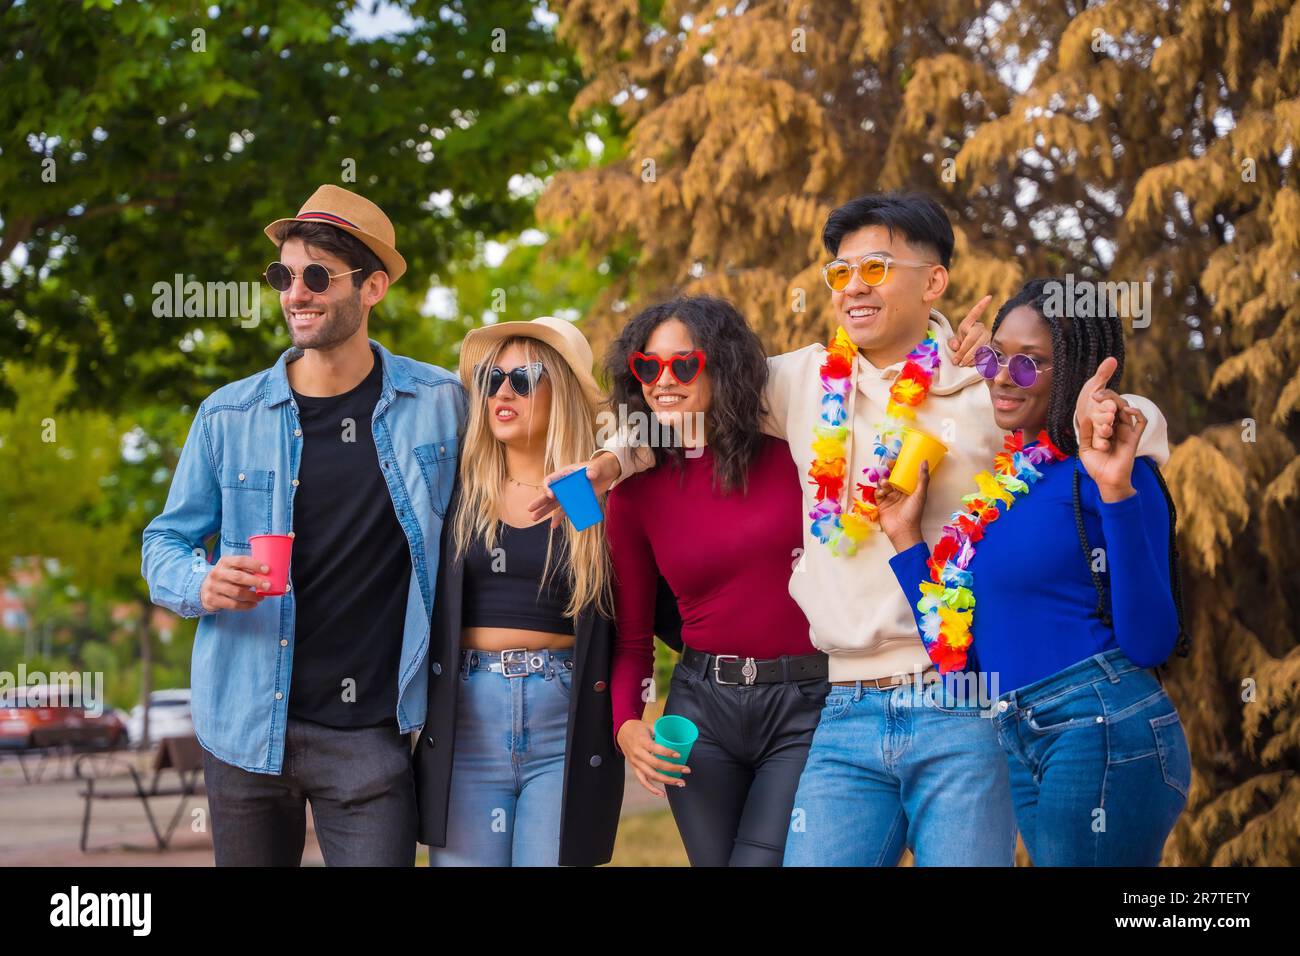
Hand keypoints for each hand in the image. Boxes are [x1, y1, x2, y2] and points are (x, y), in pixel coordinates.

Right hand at [200, 555, 272, 611]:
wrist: (202, 589)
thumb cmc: (225, 577)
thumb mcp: (231, 569)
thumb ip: (245, 569)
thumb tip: (267, 575)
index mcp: (224, 562)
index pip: (241, 561)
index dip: (255, 565)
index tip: (267, 570)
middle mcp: (217, 573)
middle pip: (238, 577)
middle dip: (255, 582)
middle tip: (268, 586)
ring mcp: (213, 587)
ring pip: (236, 592)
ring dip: (252, 596)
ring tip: (261, 597)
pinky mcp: (212, 599)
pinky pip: (232, 604)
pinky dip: (245, 605)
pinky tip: (253, 604)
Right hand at [527, 451, 621, 528]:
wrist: (608, 473)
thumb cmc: (601, 466)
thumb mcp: (599, 466)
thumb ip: (594, 470)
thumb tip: (589, 475)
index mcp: (566, 473)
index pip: (552, 480)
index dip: (549, 487)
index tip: (551, 495)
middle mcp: (565, 484)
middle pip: (549, 493)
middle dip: (540, 501)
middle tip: (529, 509)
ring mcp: (569, 494)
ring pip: (554, 503)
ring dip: (544, 511)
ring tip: (533, 518)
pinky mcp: (576, 501)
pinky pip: (565, 510)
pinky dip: (559, 517)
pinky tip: (553, 526)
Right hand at [616, 718, 689, 796]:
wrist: (621, 733)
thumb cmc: (637, 728)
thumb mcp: (648, 725)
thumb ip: (661, 732)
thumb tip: (676, 737)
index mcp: (641, 741)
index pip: (655, 749)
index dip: (667, 753)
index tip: (679, 755)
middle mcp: (638, 754)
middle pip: (656, 765)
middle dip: (673, 768)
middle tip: (686, 769)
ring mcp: (636, 763)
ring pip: (652, 775)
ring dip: (667, 780)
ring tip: (681, 783)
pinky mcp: (635, 769)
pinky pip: (643, 782)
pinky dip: (652, 790)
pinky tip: (662, 794)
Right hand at [874, 460, 929, 550]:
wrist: (903, 530)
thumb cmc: (914, 513)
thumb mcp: (920, 494)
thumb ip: (922, 478)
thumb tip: (924, 461)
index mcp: (909, 489)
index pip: (902, 474)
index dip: (898, 467)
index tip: (894, 461)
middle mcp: (899, 492)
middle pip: (891, 477)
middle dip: (888, 471)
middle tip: (887, 466)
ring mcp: (890, 498)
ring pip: (883, 484)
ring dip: (883, 481)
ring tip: (885, 484)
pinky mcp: (881, 504)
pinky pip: (877, 493)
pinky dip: (878, 491)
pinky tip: (881, 493)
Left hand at [948, 294, 992, 365]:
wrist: (971, 353)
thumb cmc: (962, 344)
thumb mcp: (956, 341)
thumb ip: (953, 342)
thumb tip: (955, 346)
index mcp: (970, 324)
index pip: (975, 313)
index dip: (982, 305)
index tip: (989, 297)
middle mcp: (981, 328)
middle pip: (973, 338)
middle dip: (963, 351)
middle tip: (957, 360)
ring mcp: (988, 338)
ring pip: (980, 347)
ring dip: (970, 357)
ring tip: (962, 363)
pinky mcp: (992, 348)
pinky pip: (986, 354)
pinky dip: (977, 361)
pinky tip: (972, 364)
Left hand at [1076, 357, 1144, 500]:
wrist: (1108, 481)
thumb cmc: (1096, 466)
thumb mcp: (1085, 448)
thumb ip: (1086, 433)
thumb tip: (1086, 417)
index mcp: (1104, 428)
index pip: (1104, 410)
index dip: (1100, 401)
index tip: (1091, 396)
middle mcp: (1116, 428)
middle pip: (1116, 406)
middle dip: (1108, 398)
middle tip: (1097, 395)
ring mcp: (1126, 432)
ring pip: (1127, 410)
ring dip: (1118, 404)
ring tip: (1109, 402)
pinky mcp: (1134, 438)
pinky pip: (1141, 422)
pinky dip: (1137, 412)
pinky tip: (1126, 410)